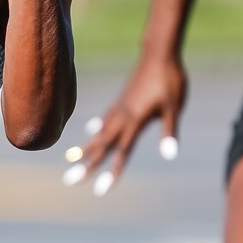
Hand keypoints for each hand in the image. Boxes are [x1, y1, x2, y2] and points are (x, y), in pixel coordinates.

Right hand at [64, 56, 186, 195]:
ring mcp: (121, 107)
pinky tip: (92, 130)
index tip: (99, 190)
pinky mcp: (123, 99)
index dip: (112, 172)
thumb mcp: (174, 107)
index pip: (122, 152)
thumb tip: (170, 155)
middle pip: (102, 146)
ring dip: (87, 148)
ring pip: (100, 132)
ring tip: (72, 158)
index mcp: (135, 120)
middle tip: (68, 180)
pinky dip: (98, 127)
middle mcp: (123, 116)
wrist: (160, 52)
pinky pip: (106, 117)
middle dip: (86, 165)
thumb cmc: (170, 80)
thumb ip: (169, 131)